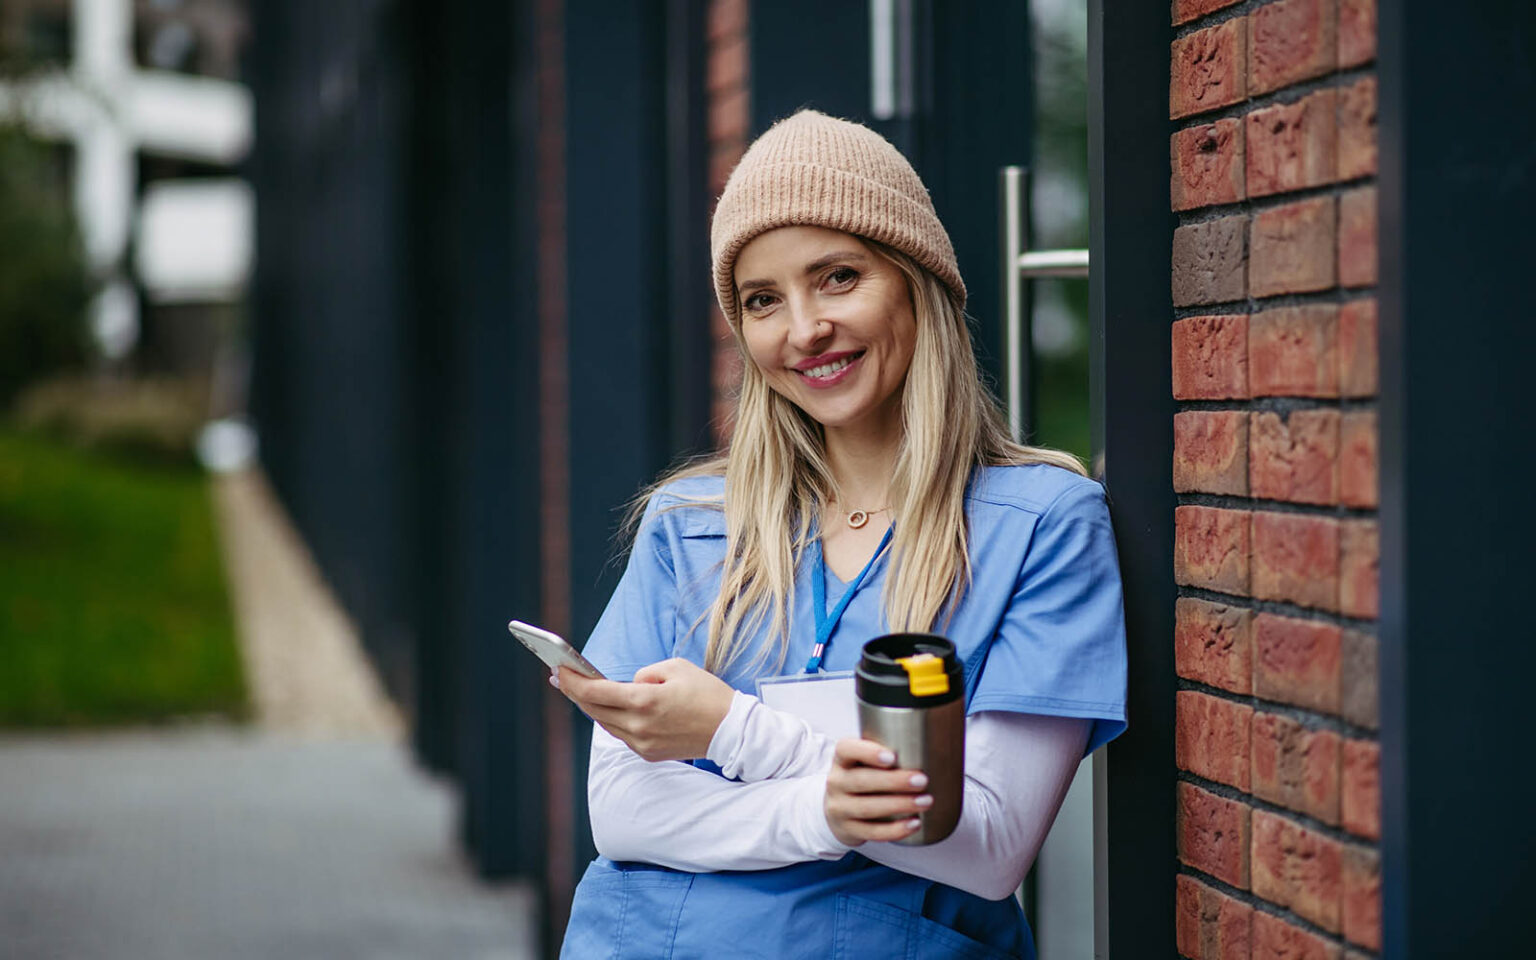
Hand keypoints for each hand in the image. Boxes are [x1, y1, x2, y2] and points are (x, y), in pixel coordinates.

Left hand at [554, 658, 735, 761]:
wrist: (731, 730)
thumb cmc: (706, 694)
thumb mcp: (676, 667)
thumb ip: (644, 673)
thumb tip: (629, 685)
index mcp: (645, 701)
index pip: (596, 691)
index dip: (574, 680)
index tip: (560, 670)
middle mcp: (639, 726)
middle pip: (594, 709)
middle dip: (575, 692)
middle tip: (561, 677)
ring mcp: (642, 743)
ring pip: (605, 724)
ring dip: (591, 707)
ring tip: (580, 691)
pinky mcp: (649, 753)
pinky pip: (621, 734)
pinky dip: (611, 719)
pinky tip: (606, 708)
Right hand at [823, 738, 931, 846]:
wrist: (837, 812)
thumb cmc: (861, 779)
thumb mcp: (863, 762)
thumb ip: (887, 753)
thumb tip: (934, 744)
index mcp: (841, 760)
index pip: (846, 749)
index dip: (868, 752)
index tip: (892, 757)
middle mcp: (836, 782)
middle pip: (861, 780)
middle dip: (894, 781)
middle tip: (922, 781)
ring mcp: (840, 808)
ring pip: (868, 808)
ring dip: (900, 805)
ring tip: (925, 801)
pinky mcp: (848, 830)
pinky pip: (872, 832)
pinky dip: (895, 829)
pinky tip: (915, 823)